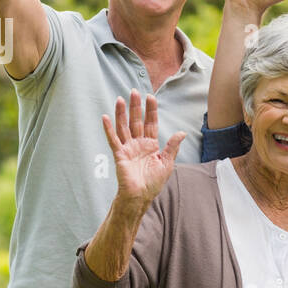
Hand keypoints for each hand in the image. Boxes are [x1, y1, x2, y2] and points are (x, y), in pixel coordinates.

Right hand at [102, 91, 185, 205]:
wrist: (141, 196)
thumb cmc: (153, 182)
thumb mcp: (167, 163)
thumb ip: (172, 147)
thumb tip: (182, 133)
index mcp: (150, 145)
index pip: (150, 123)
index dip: (150, 110)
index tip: (150, 96)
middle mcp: (138, 144)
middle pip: (136, 121)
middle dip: (135, 106)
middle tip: (134, 91)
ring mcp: (128, 148)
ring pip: (124, 127)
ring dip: (121, 113)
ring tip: (120, 99)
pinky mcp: (119, 155)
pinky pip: (113, 140)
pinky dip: (109, 129)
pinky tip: (106, 117)